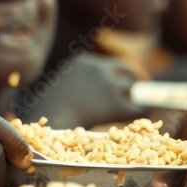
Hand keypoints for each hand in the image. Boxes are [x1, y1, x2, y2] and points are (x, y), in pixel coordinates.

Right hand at [17, 53, 143, 128]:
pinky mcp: (117, 104)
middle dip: (134, 80)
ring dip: (135, 99)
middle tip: (139, 93)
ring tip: (136, 109)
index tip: (120, 84)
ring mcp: (108, 85)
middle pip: (126, 69)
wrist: (49, 125)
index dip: (115, 76)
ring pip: (133, 89)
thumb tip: (88, 92)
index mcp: (83, 61)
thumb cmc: (46, 112)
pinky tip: (137, 121)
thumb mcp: (57, 87)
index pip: (107, 65)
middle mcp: (98, 68)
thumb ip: (74, 83)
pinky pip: (138, 108)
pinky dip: (141, 113)